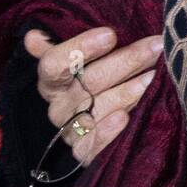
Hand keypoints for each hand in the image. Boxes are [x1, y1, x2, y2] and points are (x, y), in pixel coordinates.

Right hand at [26, 26, 163, 165]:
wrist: (95, 128)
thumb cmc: (91, 83)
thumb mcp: (79, 63)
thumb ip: (66, 49)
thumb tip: (33, 36)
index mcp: (51, 81)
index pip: (55, 64)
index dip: (81, 48)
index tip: (110, 34)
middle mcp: (58, 106)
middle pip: (89, 81)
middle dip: (126, 61)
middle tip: (154, 47)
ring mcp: (70, 130)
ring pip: (98, 107)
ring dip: (128, 91)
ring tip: (153, 76)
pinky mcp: (84, 151)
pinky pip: (93, 144)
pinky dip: (109, 131)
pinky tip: (125, 117)